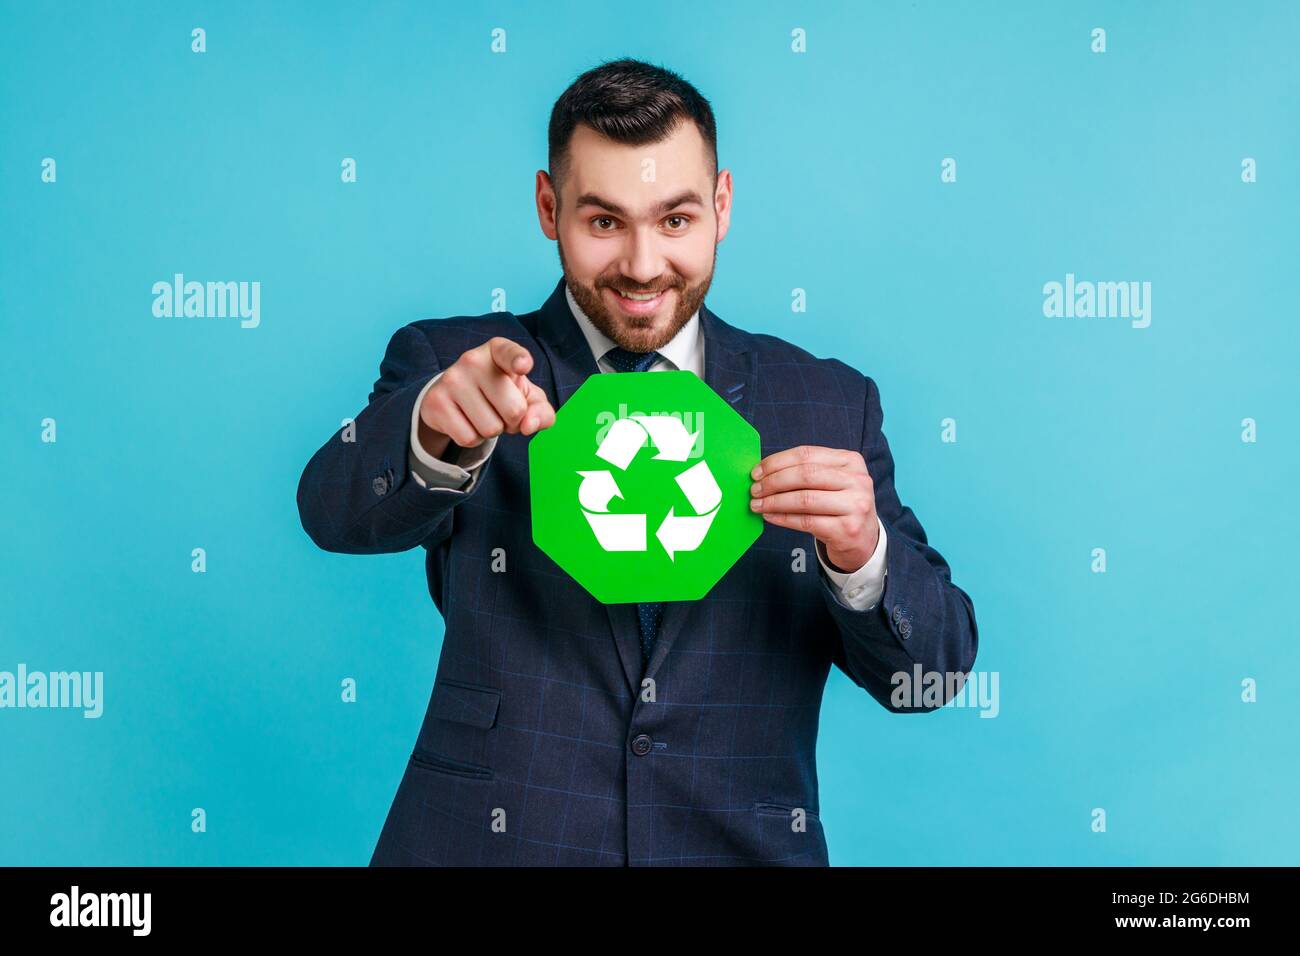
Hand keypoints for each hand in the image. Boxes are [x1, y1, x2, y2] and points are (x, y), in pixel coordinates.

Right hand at [417, 336, 555, 458]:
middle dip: (513, 421)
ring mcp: (452, 380)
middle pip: (514, 410)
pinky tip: (467, 422)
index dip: (519, 360)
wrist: (455, 399)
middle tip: (500, 411)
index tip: (523, 365)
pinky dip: (474, 439)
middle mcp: (473, 360)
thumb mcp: (526, 397)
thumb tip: (528, 426)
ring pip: (491, 428)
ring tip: (483, 414)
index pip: (510, 353)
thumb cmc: (500, 394)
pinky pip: (468, 438)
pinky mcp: (436, 402)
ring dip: (492, 431)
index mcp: (498, 351)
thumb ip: (541, 411)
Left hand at [749, 444, 878, 571]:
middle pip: (805, 475)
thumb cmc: (840, 505)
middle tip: (754, 490)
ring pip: (804, 499)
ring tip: (757, 505)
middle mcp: (857, 480)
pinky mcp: (846, 529)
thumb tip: (764, 472)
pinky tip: (770, 517)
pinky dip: (783, 518)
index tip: (756, 472)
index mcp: (851, 461)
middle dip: (773, 482)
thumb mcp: (833, 481)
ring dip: (774, 502)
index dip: (777, 462)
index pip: (807, 454)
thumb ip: (806, 472)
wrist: (863, 539)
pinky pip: (806, 521)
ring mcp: (855, 506)